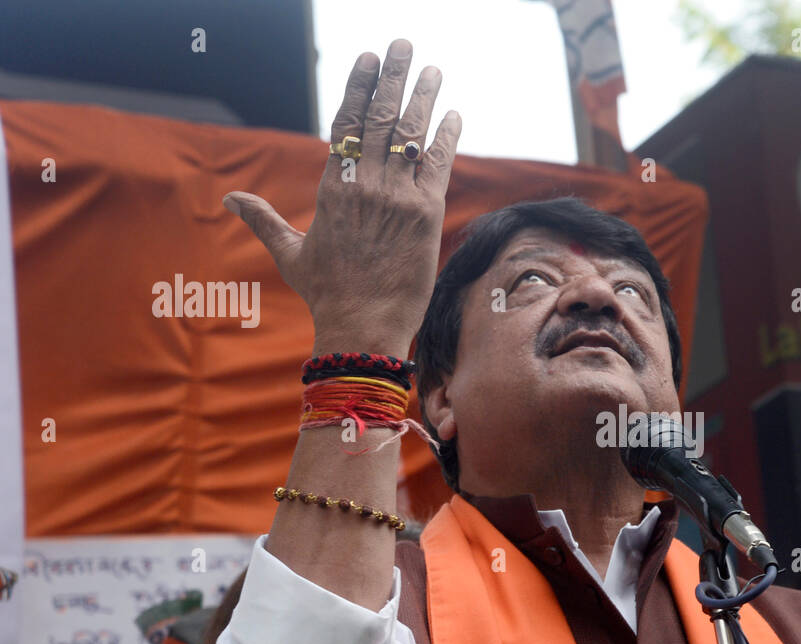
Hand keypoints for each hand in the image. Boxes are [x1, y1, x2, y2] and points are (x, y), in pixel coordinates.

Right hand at [221, 39, 460, 353]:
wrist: (362, 326)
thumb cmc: (327, 294)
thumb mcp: (290, 253)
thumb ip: (263, 218)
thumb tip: (230, 199)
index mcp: (333, 188)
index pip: (346, 125)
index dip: (359, 88)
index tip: (368, 59)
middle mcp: (365, 185)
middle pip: (381, 118)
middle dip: (393, 78)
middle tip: (404, 45)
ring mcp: (397, 197)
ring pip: (412, 135)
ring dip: (423, 97)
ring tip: (432, 69)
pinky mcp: (426, 214)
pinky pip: (439, 165)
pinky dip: (447, 138)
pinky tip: (455, 115)